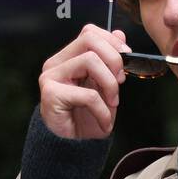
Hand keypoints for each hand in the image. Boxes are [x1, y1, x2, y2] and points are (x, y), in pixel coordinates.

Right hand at [38, 23, 130, 139]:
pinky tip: (104, 122)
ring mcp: (51, 76)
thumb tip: (120, 34)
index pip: (89, 33)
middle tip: (121, 82)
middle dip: (114, 59)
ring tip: (112, 103)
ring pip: (90, 60)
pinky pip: (87, 94)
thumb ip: (110, 61)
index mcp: (69, 57)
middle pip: (89, 39)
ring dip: (110, 84)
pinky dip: (103, 110)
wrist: (72, 146)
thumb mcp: (106, 86)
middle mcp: (57, 62)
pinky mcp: (51, 93)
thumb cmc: (86, 117)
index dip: (112, 42)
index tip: (126, 60)